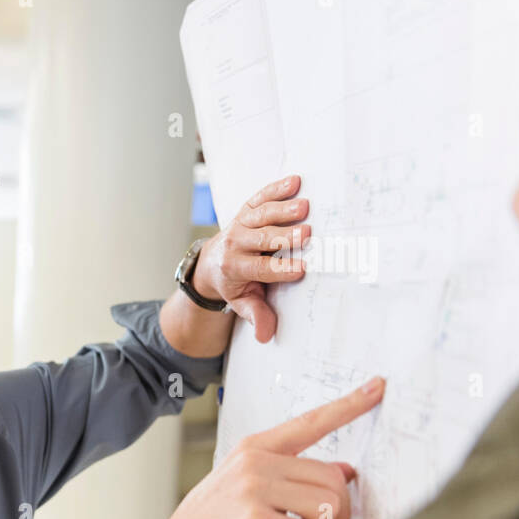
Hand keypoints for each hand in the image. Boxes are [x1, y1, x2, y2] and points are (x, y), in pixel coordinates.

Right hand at [151, 376, 385, 518]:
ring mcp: (254, 490)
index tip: (378, 388)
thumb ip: (292, 476)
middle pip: (332, 478)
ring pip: (326, 506)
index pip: (310, 422)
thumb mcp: (248, 488)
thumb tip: (345, 471)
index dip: (349, 406)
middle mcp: (255, 463)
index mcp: (254, 449)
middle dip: (336, 512)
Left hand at [194, 174, 310, 342]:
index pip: (260, 269)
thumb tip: (265, 337)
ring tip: (305, 206)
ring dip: (282, 210)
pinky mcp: (245, 209)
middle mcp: (235, 244)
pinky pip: (260, 197)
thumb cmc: (234, 283)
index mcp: (235, 268)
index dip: (280, 270)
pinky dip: (276, 188)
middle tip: (307, 235)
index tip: (302, 270)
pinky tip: (295, 181)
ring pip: (261, 216)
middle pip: (261, 239)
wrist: (211, 261)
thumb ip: (255, 315)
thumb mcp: (241, 302)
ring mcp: (240, 224)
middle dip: (283, 237)